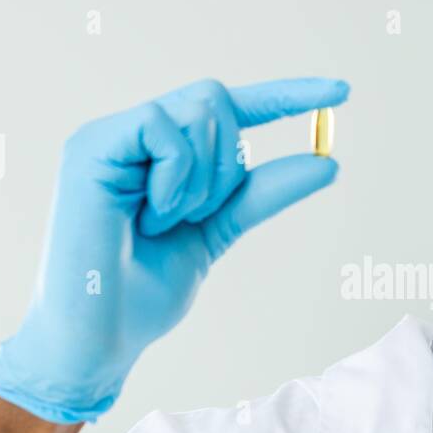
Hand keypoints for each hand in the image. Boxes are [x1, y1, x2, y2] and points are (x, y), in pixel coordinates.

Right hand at [0, 76, 348, 422]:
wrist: (99, 340)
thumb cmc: (145, 293)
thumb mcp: (217, 231)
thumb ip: (262, 193)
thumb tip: (327, 160)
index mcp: (160, 153)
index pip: (230, 108)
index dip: (285, 96)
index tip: (341, 92)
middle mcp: (132, 135)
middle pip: (217, 98)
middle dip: (229, 162)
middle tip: (197, 216)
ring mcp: (108, 137)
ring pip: (199, 108)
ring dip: (203, 178)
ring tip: (162, 223)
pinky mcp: (90, 147)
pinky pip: (162, 128)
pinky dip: (175, 178)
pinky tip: (149, 216)